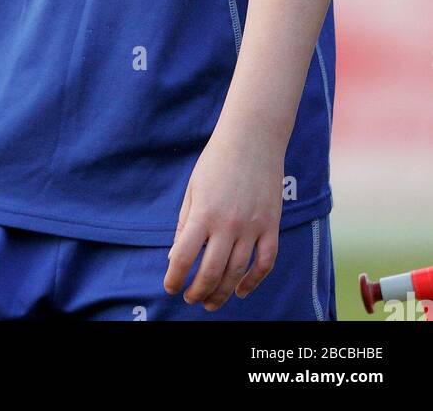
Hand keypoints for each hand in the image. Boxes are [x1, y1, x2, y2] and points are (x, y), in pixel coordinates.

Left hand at [163, 120, 284, 311]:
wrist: (252, 139)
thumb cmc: (216, 162)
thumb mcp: (193, 189)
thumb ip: (185, 223)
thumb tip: (175, 257)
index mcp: (203, 213)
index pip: (183, 256)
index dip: (175, 277)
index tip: (170, 287)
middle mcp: (228, 224)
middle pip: (211, 272)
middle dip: (198, 291)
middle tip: (190, 299)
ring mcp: (252, 227)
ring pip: (237, 272)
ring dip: (222, 292)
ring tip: (211, 302)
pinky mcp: (271, 226)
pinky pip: (265, 263)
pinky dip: (254, 282)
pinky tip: (241, 290)